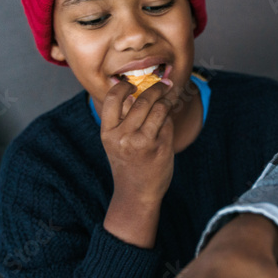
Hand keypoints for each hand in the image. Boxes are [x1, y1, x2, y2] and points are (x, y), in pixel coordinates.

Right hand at [100, 79, 173, 247]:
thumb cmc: (126, 165)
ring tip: (170, 95)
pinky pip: (168, 123)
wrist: (136, 194)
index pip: (112, 99)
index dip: (124, 87)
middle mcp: (124, 136)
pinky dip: (170, 118)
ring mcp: (143, 142)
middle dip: (156, 88)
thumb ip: (122, 120)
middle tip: (164, 83)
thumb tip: (136, 92)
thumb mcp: (115, 143)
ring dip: (167, 99)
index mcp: (108, 133)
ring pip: (159, 109)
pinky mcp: (161, 147)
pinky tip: (169, 118)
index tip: (132, 84)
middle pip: (142, 101)